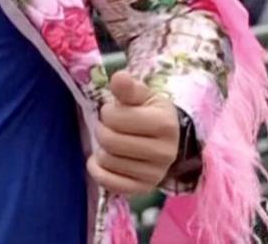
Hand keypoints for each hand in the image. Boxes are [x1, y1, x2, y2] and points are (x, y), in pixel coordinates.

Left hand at [87, 71, 179, 196]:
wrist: (169, 140)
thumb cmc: (150, 113)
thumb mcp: (143, 96)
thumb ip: (128, 88)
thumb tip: (119, 77)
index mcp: (164, 125)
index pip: (115, 118)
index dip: (108, 112)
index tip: (115, 111)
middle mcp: (164, 153)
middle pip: (110, 141)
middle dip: (103, 130)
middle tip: (110, 127)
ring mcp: (155, 174)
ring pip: (108, 161)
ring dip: (101, 149)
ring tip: (112, 143)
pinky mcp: (143, 189)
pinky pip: (109, 183)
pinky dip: (98, 170)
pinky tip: (102, 161)